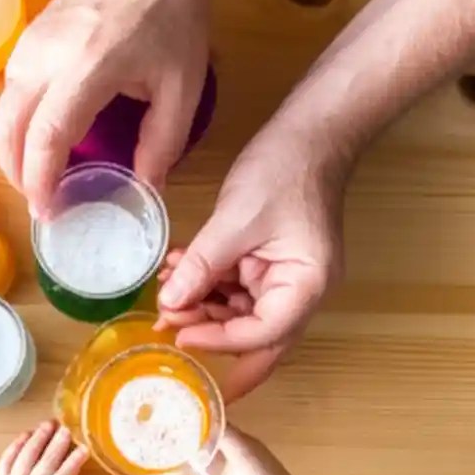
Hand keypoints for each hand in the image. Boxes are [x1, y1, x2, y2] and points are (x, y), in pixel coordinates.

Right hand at [0, 0, 211, 214]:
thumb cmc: (172, 16)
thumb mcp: (183, 88)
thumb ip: (162, 145)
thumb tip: (145, 192)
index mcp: (89, 66)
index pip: (47, 134)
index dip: (42, 180)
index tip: (49, 212)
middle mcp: (47, 55)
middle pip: (8, 129)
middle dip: (19, 176)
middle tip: (44, 206)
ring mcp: (30, 44)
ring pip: (2, 113)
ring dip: (15, 153)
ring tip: (44, 180)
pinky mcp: (27, 40)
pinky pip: (10, 94)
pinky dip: (19, 127)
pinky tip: (45, 143)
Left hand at [0, 422, 102, 474]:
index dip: (75, 460)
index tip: (85, 446)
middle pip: (45, 462)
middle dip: (57, 443)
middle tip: (67, 427)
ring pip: (24, 458)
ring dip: (36, 439)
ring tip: (47, 424)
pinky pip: (4, 465)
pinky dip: (12, 449)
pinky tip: (21, 438)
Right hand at [137, 425, 320, 474]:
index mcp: (241, 447)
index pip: (206, 419)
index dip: (181, 416)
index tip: (154, 418)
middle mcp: (242, 442)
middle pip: (202, 432)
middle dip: (174, 440)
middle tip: (144, 447)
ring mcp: (244, 450)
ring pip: (206, 444)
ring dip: (183, 453)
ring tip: (154, 464)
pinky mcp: (244, 461)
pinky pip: (215, 454)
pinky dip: (196, 461)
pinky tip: (177, 472)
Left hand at [156, 128, 344, 400]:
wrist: (308, 134)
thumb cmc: (284, 171)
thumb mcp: (235, 220)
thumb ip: (202, 266)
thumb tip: (169, 304)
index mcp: (306, 286)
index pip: (263, 335)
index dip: (219, 341)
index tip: (180, 336)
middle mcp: (301, 292)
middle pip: (255, 335)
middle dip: (210, 333)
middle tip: (166, 324)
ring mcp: (285, 278)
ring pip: (240, 313)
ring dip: (202, 304)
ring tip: (166, 288)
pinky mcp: (269, 264)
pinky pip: (236, 287)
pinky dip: (208, 282)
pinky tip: (177, 269)